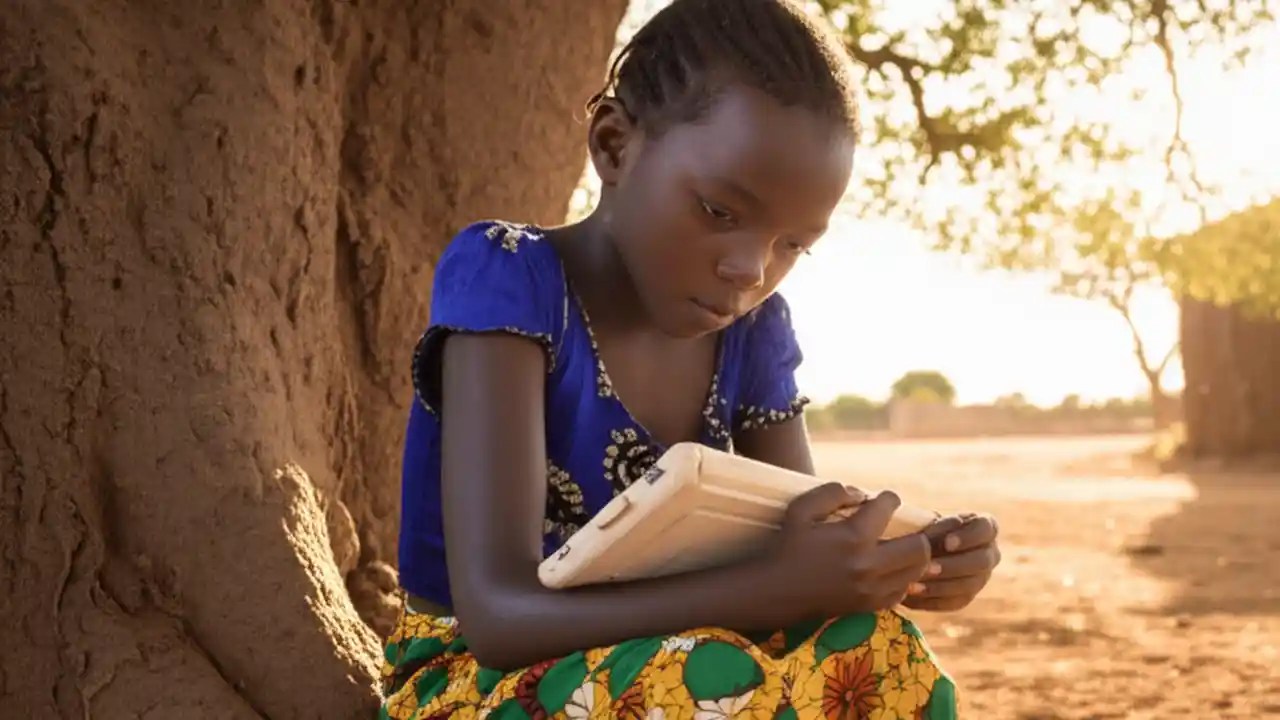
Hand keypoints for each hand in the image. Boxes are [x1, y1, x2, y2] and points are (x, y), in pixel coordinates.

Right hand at [766, 483, 933, 618]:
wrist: (776, 592)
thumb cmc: (786, 547)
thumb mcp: (800, 510)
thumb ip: (832, 493)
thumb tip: (861, 494)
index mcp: (853, 537)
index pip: (888, 508)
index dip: (889, 498)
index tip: (884, 500)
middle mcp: (869, 565)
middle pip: (919, 547)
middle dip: (915, 533)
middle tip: (901, 529)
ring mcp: (871, 589)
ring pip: (916, 571)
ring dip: (912, 557)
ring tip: (898, 549)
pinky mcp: (869, 606)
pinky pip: (902, 591)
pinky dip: (901, 579)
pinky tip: (887, 571)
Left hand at [901, 512, 1000, 611]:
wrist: (917, 548)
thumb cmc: (924, 527)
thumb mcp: (929, 521)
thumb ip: (935, 529)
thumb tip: (934, 539)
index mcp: (985, 527)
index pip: (985, 529)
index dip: (968, 537)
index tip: (947, 542)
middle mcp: (990, 553)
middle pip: (981, 562)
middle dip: (953, 566)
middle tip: (927, 567)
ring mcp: (982, 577)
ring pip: (969, 585)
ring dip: (940, 586)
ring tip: (913, 585)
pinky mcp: (967, 596)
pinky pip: (955, 601)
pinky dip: (933, 600)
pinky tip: (913, 596)